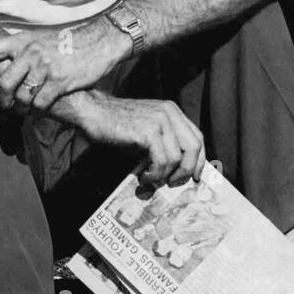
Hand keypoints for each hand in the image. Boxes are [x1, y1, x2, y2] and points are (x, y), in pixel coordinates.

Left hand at [0, 18, 126, 112]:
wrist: (100, 42)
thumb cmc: (69, 43)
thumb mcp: (41, 38)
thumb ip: (22, 49)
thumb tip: (1, 63)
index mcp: (23, 40)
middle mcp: (31, 52)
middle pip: (2, 82)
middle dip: (0, 99)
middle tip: (3, 104)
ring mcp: (45, 67)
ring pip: (21, 96)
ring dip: (19, 109)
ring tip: (22, 111)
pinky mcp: (60, 81)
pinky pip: (39, 103)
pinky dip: (36, 112)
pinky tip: (38, 112)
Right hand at [81, 97, 205, 186]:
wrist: (93, 112)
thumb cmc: (118, 125)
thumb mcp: (148, 130)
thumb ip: (165, 141)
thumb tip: (180, 169)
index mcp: (172, 111)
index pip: (197, 136)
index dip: (199, 159)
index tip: (196, 176)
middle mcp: (169, 113)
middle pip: (194, 146)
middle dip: (188, 169)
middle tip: (174, 182)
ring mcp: (160, 121)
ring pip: (177, 158)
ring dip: (164, 175)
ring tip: (150, 178)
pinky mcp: (149, 131)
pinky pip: (162, 161)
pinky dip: (155, 174)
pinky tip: (144, 176)